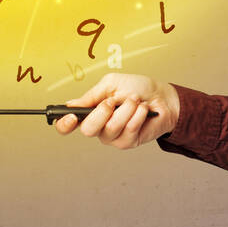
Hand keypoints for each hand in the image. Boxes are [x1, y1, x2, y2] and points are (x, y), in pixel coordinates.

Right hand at [53, 72, 179, 148]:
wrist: (163, 97)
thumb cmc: (138, 89)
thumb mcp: (112, 84)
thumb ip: (92, 95)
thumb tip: (71, 104)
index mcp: (91, 111)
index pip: (68, 124)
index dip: (64, 124)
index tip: (70, 117)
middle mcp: (98, 126)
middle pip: (88, 130)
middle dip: (102, 113)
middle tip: (114, 101)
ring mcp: (113, 136)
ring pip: (111, 128)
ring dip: (126, 110)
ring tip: (135, 101)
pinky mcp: (128, 142)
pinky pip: (128, 131)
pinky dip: (138, 116)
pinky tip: (143, 110)